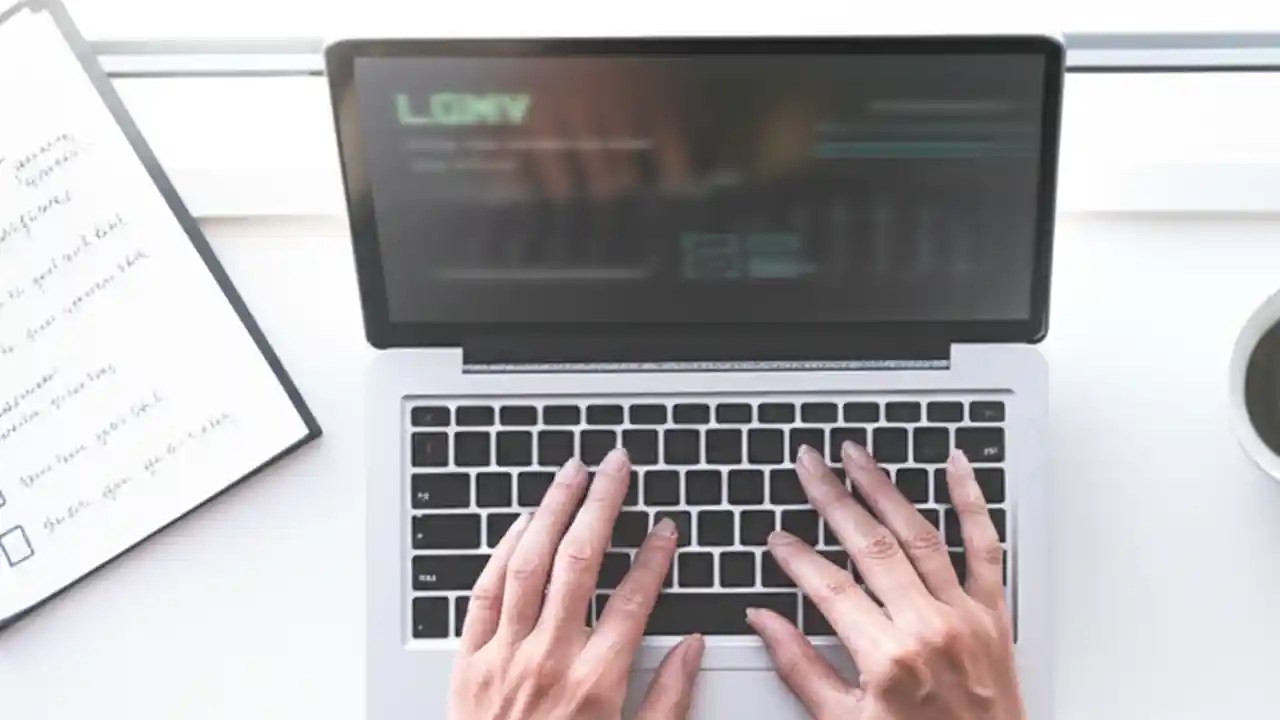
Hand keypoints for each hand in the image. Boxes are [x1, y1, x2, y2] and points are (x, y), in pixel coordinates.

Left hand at [449, 448, 703, 719]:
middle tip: (618, 466)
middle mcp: (548, 660)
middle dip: (602, 503)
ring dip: (552, 509)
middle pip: (579, 560)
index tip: (666, 527)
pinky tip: (520, 523)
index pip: (634, 598)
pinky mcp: (467, 662)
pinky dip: (502, 550)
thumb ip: (669, 699)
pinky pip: (483, 592)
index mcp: (596, 684)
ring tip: (571, 473)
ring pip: (528, 562)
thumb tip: (694, 648)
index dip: (655, 554)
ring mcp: (503, 657)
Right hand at [749, 443, 1021, 718]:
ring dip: (884, 488)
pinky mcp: (994, 614)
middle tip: (808, 466)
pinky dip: (972, 501)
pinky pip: (986, 547)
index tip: (777, 537)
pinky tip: (955, 466)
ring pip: (920, 534)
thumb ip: (800, 668)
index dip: (796, 557)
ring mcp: (965, 616)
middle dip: (832, 498)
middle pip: (871, 546)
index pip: (829, 588)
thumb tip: (765, 621)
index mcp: (888, 659)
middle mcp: (928, 628)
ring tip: (856, 456)